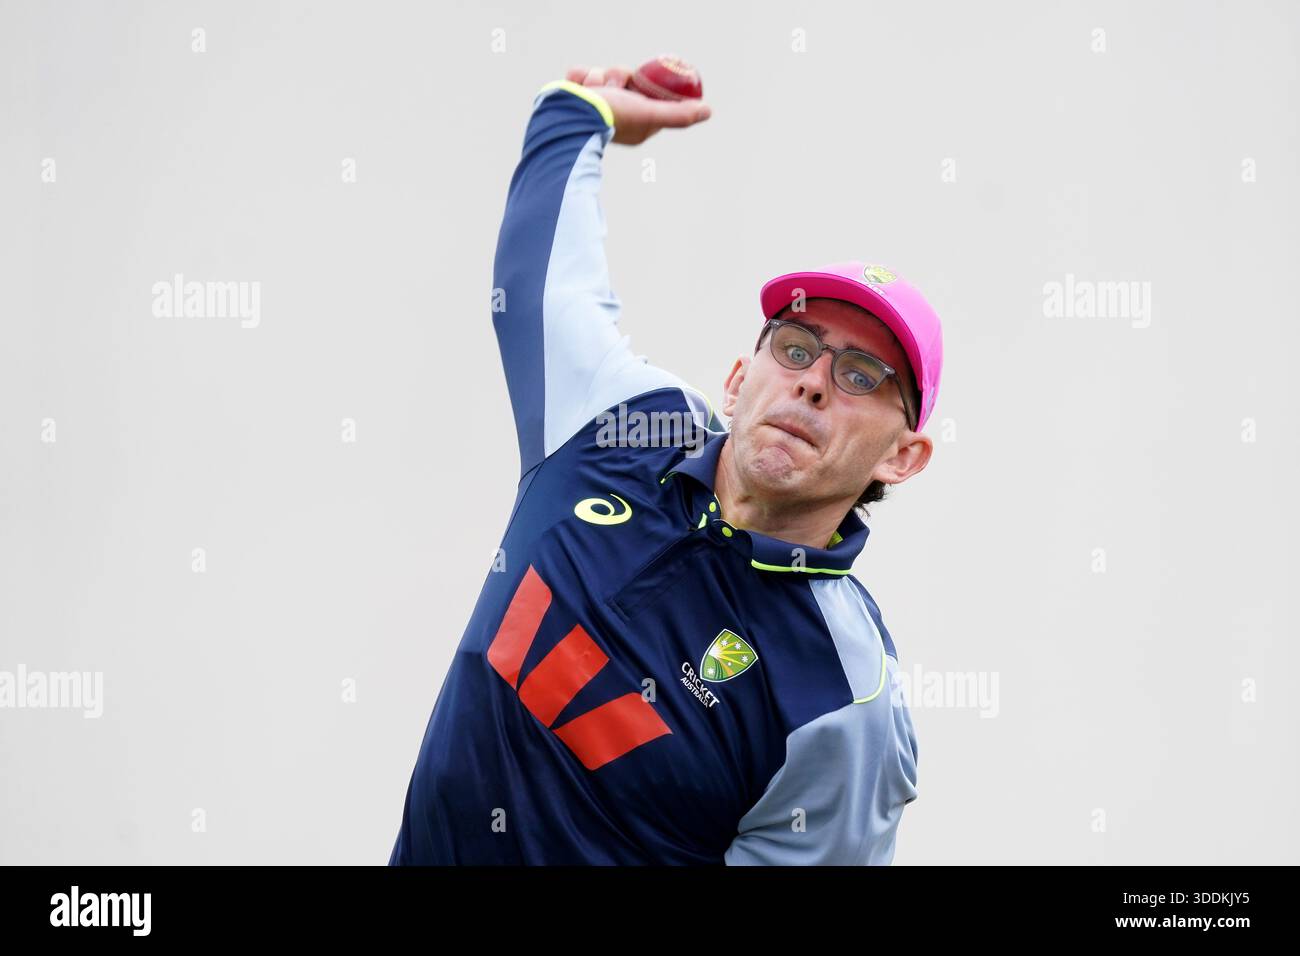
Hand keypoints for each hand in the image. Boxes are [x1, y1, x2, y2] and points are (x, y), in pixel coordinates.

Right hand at [564, 64, 711, 144]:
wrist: (566, 114)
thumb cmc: (611, 116)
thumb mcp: (649, 113)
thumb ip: (677, 114)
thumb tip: (707, 111)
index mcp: (636, 125)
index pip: (646, 94)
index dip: (643, 84)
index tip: (639, 81)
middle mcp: (616, 117)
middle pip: (624, 80)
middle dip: (618, 78)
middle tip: (615, 86)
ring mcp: (593, 107)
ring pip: (604, 74)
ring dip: (598, 78)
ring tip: (593, 92)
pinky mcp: (575, 97)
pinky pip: (583, 75)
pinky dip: (581, 77)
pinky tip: (579, 88)